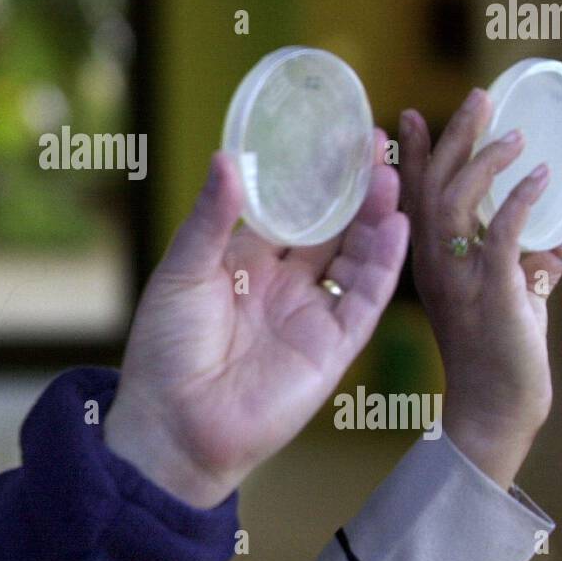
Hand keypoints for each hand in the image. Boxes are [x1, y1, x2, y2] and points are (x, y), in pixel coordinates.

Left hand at [105, 134, 408, 508]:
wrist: (173, 426)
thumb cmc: (165, 348)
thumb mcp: (182, 271)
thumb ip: (211, 218)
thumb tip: (227, 157)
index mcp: (244, 261)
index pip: (288, 209)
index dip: (310, 175)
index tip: (331, 134)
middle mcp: (283, 283)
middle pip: (330, 227)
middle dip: (351, 188)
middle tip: (373, 143)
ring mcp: (311, 314)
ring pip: (356, 257)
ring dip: (374, 218)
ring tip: (387, 174)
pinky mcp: (332, 347)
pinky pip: (366, 300)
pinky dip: (384, 264)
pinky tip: (395, 225)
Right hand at [399, 88, 561, 487]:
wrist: (496, 406)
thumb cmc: (502, 353)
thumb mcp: (520, 294)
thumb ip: (541, 257)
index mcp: (429, 259)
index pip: (413, 195)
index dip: (410, 154)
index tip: (408, 116)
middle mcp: (433, 262)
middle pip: (431, 185)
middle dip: (452, 137)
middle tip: (475, 99)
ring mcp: (458, 276)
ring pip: (456, 201)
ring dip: (485, 161)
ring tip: (514, 135)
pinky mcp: (491, 290)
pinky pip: (500, 236)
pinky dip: (519, 203)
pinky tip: (539, 178)